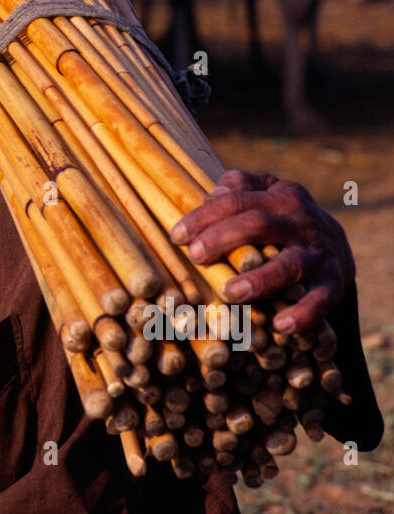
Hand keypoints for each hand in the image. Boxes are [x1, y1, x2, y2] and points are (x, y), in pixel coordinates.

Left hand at [169, 170, 354, 333]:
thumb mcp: (267, 194)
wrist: (336, 245)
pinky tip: (280, 325)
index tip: (177, 236)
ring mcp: (318, 253)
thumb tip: (212, 193)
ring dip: (260, 280)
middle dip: (223, 238)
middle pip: (258, 224)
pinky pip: (321, 299)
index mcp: (281, 196)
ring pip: (290, 264)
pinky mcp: (334, 282)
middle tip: (195, 256)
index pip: (237, 200)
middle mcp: (301, 222)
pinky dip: (303, 313)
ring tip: (231, 293)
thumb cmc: (283, 219)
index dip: (205, 216)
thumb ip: (240, 188)